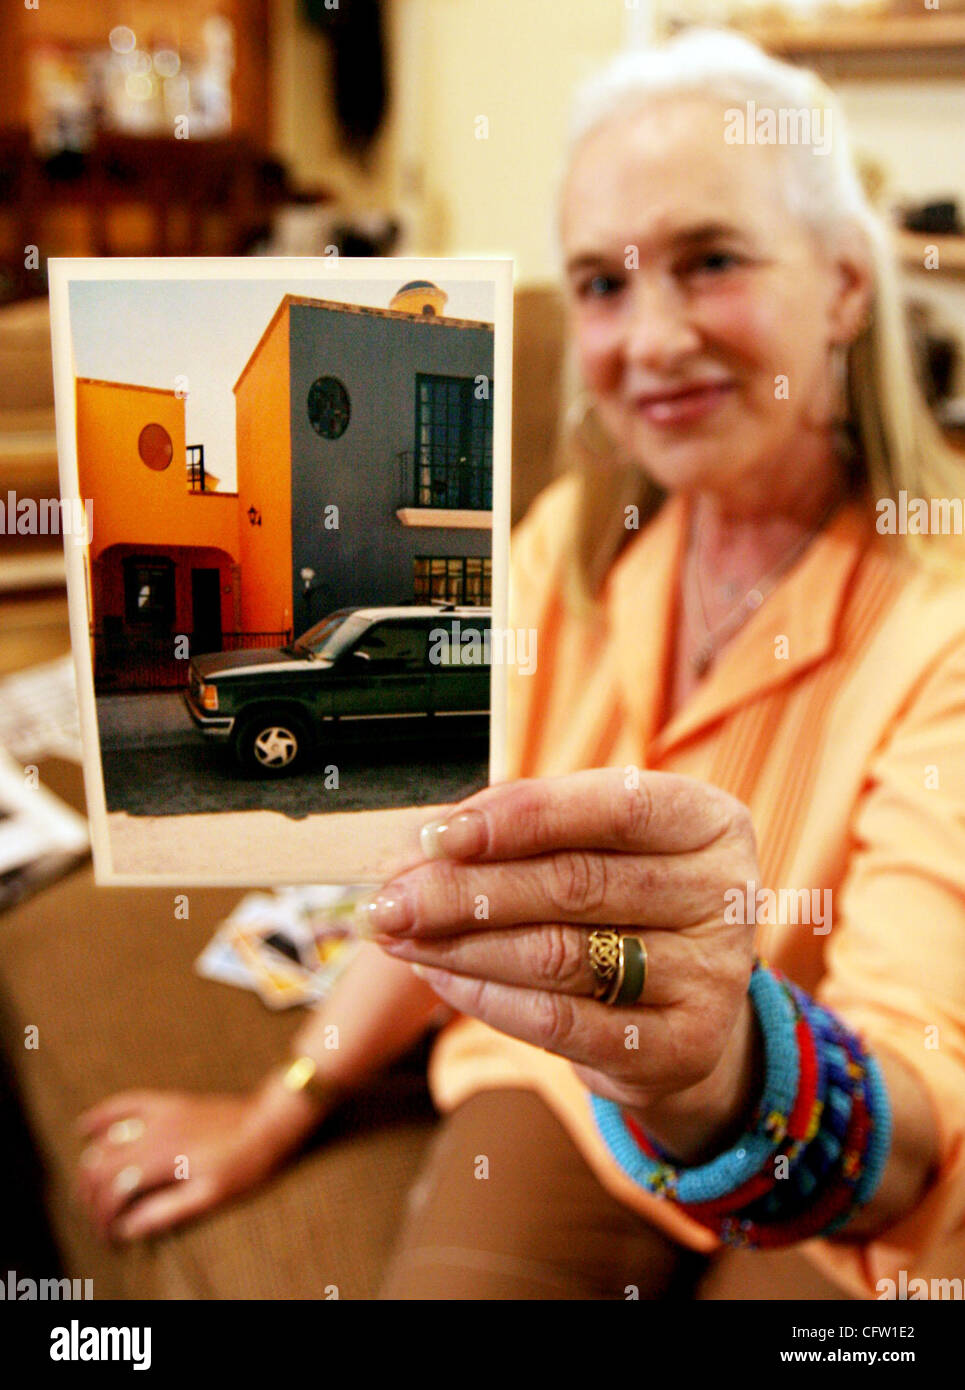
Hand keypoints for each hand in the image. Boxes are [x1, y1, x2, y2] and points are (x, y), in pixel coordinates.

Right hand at [75, 1079, 324, 1241]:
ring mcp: (158, 1114)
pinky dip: (99, 1117)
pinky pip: (124, 1104)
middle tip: (100, 1223)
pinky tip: (83, 1128)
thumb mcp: (210, 1197)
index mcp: (163, 1159)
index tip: (111, 1240)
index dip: (104, 1220)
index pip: (113, 1192)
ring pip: (104, 1140)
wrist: (269, 1122)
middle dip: (91, 1200)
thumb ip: (166, 1212)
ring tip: (90, 1194)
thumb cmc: (245, 1165)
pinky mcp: (166, 1102)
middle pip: (100, 1168)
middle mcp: (153, 1133)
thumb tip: (127, 1229)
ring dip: (90, 1168)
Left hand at [365, 768, 763, 1161]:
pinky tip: (439, 974)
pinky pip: (559, 1022)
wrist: (684, 1008)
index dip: (521, 818)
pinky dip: (485, 996)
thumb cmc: (624, 902)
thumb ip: (527, 827)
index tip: (438, 834)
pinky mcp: (682, 1047)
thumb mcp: (599, 846)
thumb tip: (426, 838)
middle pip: (574, 885)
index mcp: (710, 821)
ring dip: (460, 944)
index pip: (614, 808)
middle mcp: (724, 895)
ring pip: (558, 954)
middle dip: (464, 890)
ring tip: (398, 934)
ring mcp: (712, 976)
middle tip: (389, 897)